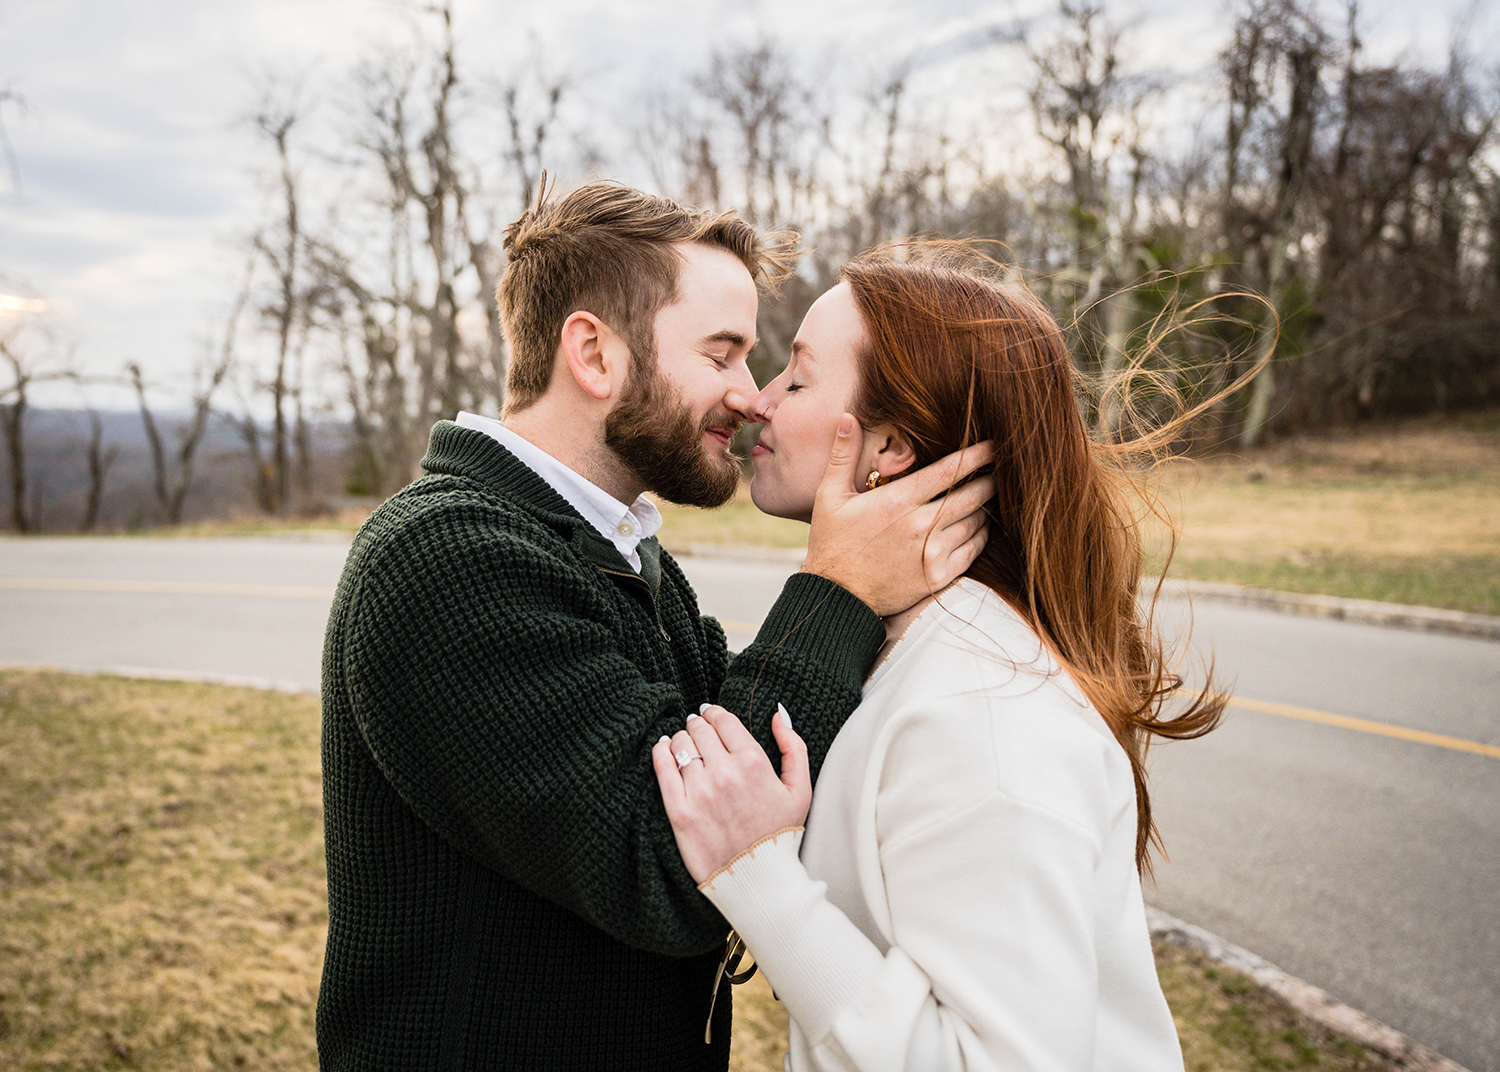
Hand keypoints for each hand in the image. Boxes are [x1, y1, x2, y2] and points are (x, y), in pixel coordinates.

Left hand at [652, 703, 809, 883]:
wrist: (758, 879)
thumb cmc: (780, 834)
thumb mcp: (800, 789)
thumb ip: (794, 747)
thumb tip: (778, 715)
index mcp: (754, 763)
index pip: (724, 720)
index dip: (715, 713)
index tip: (711, 714)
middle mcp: (725, 773)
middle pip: (700, 729)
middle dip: (698, 723)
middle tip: (698, 727)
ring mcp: (700, 792)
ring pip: (681, 744)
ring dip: (681, 738)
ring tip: (684, 742)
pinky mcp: (680, 811)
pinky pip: (662, 768)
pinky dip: (660, 752)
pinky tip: (663, 749)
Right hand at [802, 415, 995, 616]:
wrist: (836, 596)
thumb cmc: (832, 543)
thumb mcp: (829, 496)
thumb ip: (843, 455)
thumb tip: (847, 418)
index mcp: (898, 501)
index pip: (950, 470)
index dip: (976, 455)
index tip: (994, 445)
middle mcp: (920, 525)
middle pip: (972, 494)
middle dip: (990, 479)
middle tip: (1000, 469)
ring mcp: (932, 553)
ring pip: (976, 521)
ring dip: (985, 507)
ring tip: (989, 496)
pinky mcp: (938, 576)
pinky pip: (973, 549)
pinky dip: (981, 535)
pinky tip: (978, 526)